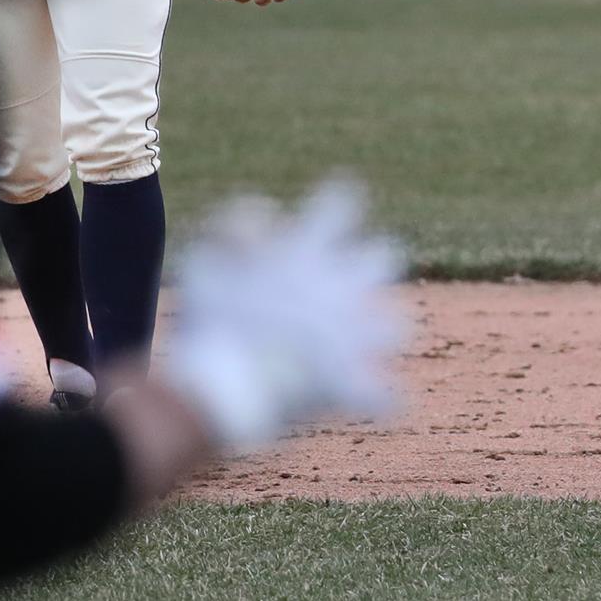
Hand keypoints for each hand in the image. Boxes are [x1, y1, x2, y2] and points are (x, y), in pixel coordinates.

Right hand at [163, 183, 405, 450]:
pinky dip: (382, 400)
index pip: (340, 205)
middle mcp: (342, 285)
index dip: (340, 199)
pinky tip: (386, 403)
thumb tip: (263, 215)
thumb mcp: (204, 260)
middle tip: (352, 274)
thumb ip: (234, 228)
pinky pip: (383, 397)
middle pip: (383, 256)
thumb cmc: (211, 319)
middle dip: (374, 260)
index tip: (342, 197)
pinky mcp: (353, 380)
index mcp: (308, 251)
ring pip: (396, 323)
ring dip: (385, 328)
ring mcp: (353, 333)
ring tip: (371, 335)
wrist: (228, 383)